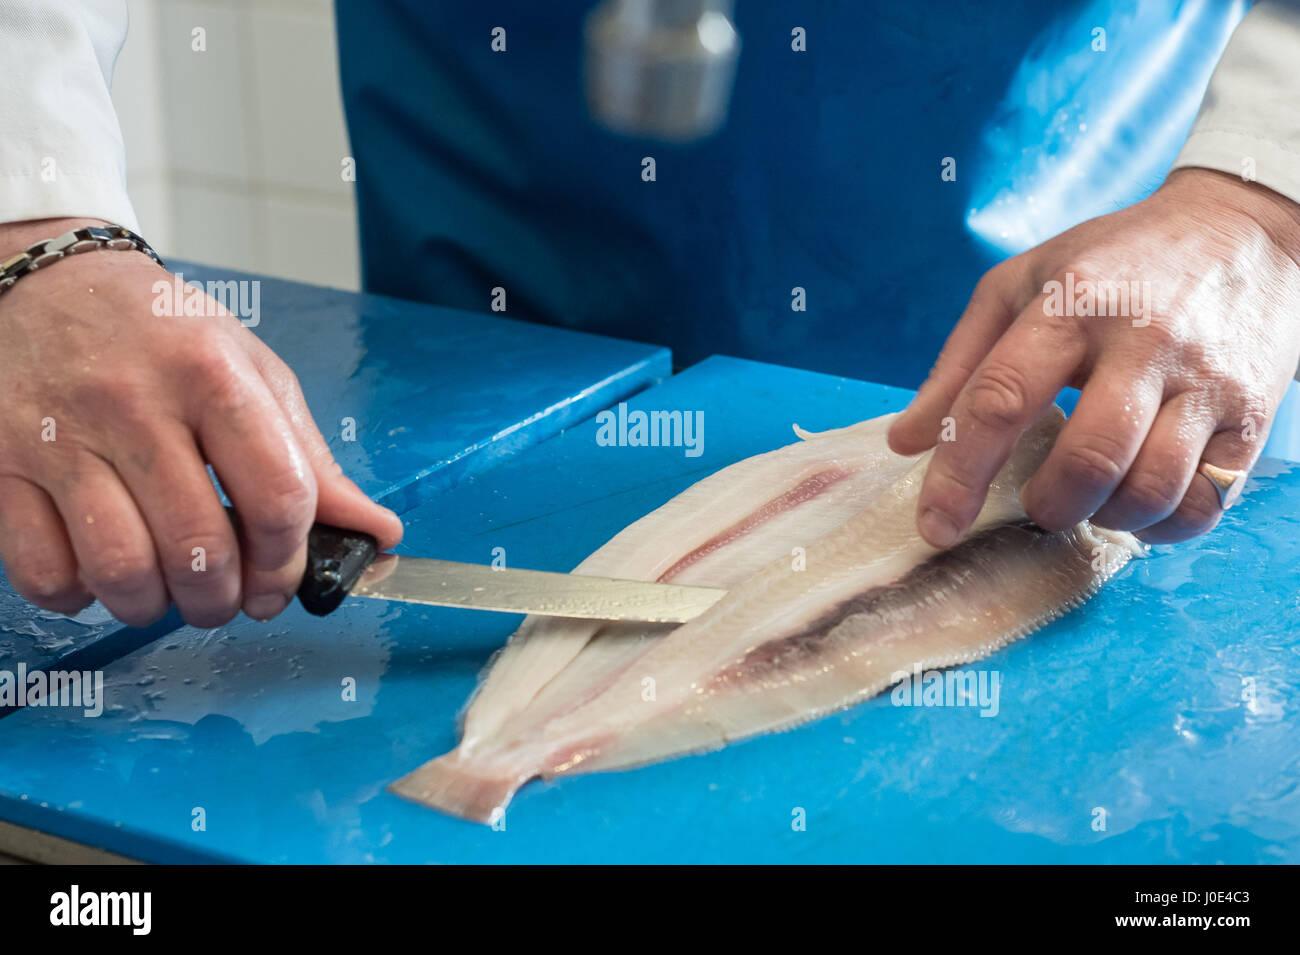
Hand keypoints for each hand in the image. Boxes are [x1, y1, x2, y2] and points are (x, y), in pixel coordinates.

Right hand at [0, 218, 402, 626]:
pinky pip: (44, 571)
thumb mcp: (253, 373)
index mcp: (213, 376)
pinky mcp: (1, 465)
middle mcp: (135, 404)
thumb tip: (379, 535)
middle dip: (225, 600)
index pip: (277, 496)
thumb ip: (311, 460)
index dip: (288, 560)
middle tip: (226, 599)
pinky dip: (78, 595)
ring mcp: (59, 436)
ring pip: (120, 570)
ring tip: (166, 593)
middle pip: (200, 549)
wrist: (47, 279)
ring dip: (154, 608)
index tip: (281, 577)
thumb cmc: (162, 333)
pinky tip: (98, 573)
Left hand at [888, 168, 1299, 545]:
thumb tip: (906, 442)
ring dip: (1105, 517)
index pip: (1000, 399)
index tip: (936, 526)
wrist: (1243, 228)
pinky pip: (1206, 500)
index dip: (959, 474)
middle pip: (1086, 459)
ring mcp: (1203, 379)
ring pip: (1151, 488)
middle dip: (1047, 504)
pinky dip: (1163, 524)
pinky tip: (1141, 502)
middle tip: (1037, 503)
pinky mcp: (1251, 412)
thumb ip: (960, 365)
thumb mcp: (1022, 285)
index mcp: (1069, 304)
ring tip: (1090, 500)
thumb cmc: (1114, 263)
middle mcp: (1141, 341)